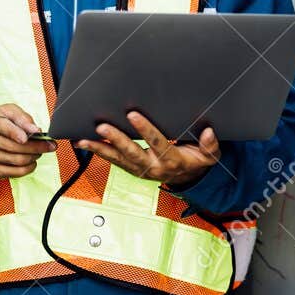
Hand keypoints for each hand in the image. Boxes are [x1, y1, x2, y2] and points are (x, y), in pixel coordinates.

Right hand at [0, 103, 52, 177]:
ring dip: (33, 156)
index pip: (1, 126)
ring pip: (16, 160)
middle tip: (48, 144)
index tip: (29, 136)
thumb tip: (35, 130)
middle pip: (12, 146)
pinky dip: (28, 168)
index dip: (15, 132)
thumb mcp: (8, 111)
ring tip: (40, 151)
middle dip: (35, 146)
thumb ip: (22, 117)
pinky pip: (15, 172)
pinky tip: (32, 161)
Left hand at [77, 110, 219, 187]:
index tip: (133, 115)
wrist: (189, 178)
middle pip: (132, 153)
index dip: (145, 129)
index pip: (157, 143)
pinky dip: (100, 153)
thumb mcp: (210, 156)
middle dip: (116, 139)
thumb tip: (209, 132)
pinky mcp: (133, 170)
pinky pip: (115, 162)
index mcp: (172, 161)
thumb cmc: (196, 161)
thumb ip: (210, 145)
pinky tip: (87, 144)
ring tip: (84, 140)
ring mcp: (141, 170)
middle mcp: (154, 167)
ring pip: (118, 159)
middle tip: (102, 126)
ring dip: (100, 149)